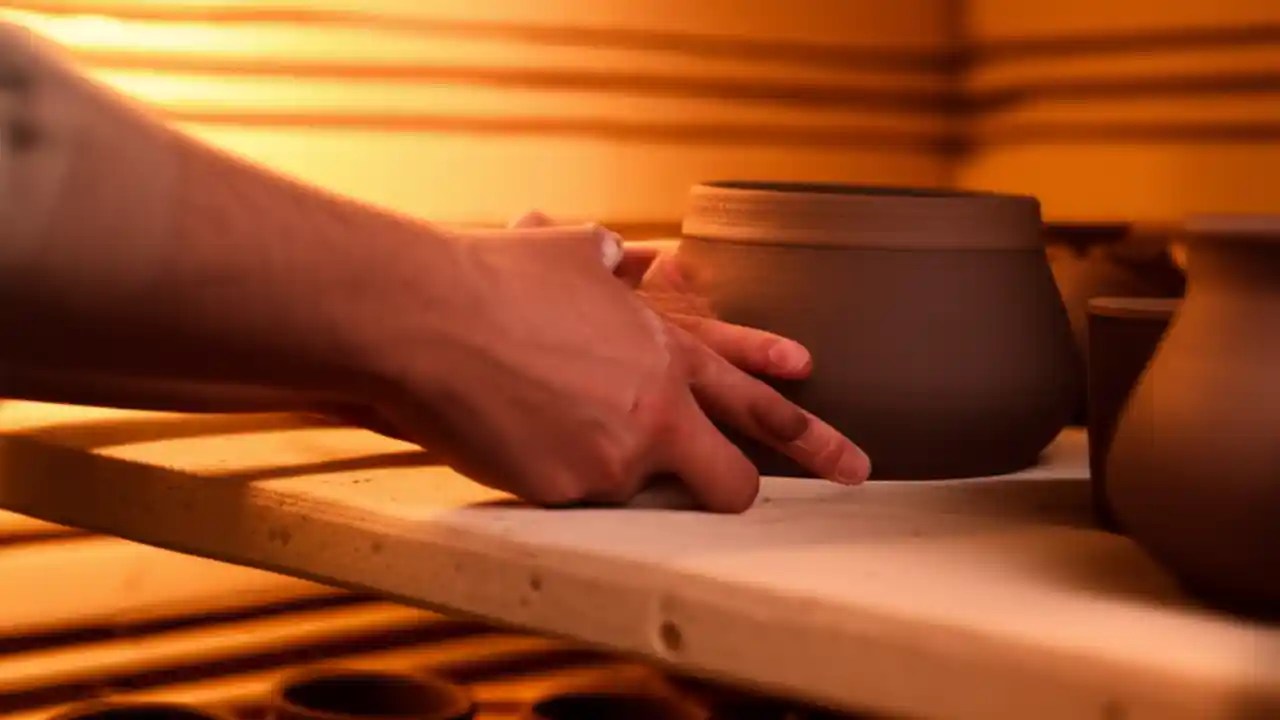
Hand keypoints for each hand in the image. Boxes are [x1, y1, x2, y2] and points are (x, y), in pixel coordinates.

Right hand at [343, 212, 867, 511]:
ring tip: (542, 409)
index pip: (758, 404)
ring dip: (604, 462)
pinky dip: (551, 472)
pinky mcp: (564, 492)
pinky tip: (512, 429)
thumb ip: (622, 262)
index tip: (851, 463)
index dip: (809, 437)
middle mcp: (655, 412)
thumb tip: (637, 255)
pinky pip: (570, 495)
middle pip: (729, 482)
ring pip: (632, 487)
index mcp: (668, 353)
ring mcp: (613, 458)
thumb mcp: (575, 251)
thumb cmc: (498, 275)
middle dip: (740, 490)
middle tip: (742, 493)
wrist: (426, 316)